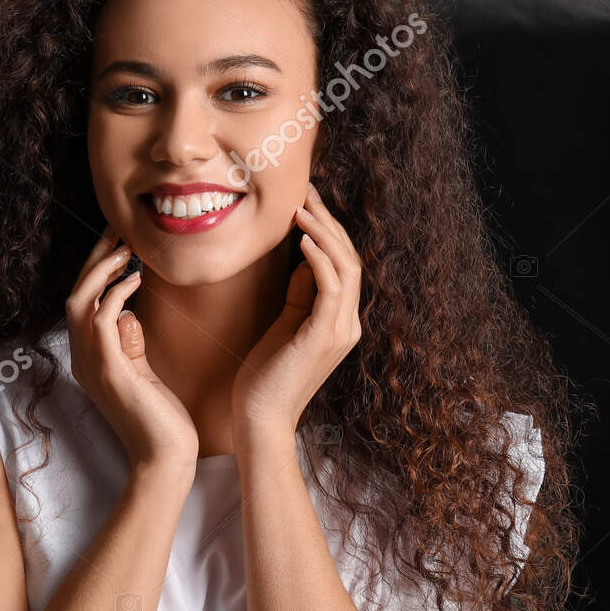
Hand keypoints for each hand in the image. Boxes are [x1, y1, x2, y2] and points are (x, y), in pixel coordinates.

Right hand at [65, 225, 199, 470]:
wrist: (165, 458)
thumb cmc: (160, 419)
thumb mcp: (142, 372)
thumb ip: (130, 344)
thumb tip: (126, 313)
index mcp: (89, 359)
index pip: (82, 303)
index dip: (95, 270)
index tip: (115, 243)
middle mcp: (82, 359)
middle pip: (75, 295)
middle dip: (94, 260)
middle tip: (116, 231)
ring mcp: (92, 365)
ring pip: (80, 302)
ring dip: (102, 271)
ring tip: (125, 249)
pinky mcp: (111, 370)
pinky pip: (102, 320)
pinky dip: (115, 295)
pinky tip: (135, 280)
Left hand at [231, 180, 361, 452]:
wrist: (258, 420)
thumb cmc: (263, 375)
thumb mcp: (284, 323)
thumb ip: (299, 293)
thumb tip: (303, 257)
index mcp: (340, 321)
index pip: (343, 264)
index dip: (328, 230)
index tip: (305, 201)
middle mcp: (348, 324)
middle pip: (350, 259)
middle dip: (329, 222)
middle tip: (306, 191)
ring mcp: (340, 331)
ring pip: (347, 267)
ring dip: (325, 233)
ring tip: (302, 207)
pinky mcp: (324, 336)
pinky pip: (332, 287)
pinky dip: (320, 259)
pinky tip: (303, 240)